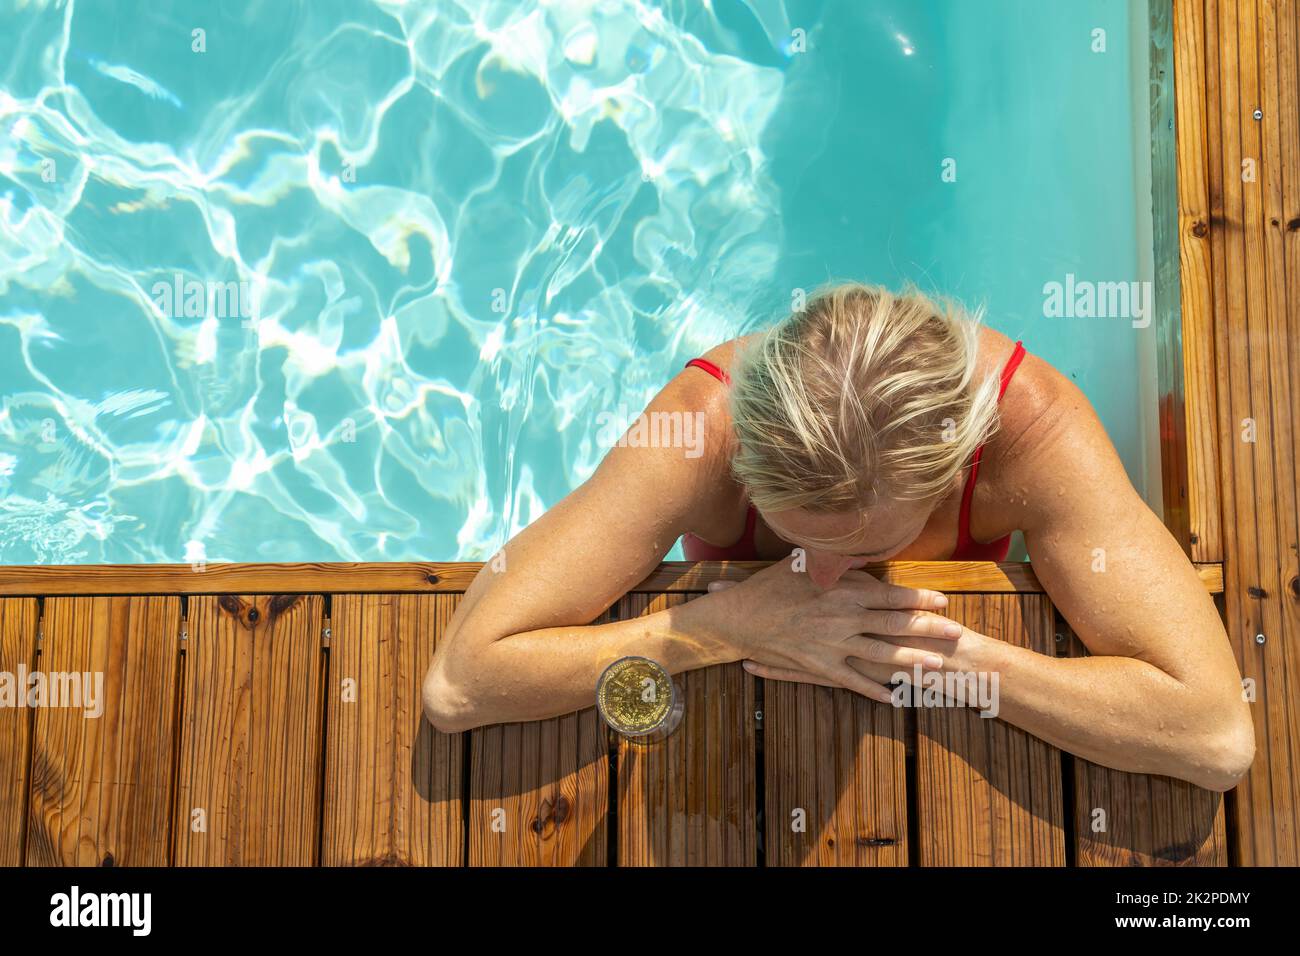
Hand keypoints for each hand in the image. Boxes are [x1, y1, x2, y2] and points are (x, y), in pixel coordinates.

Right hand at [700, 555, 965, 702]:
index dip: (919, 598)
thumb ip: (837, 564)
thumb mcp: (803, 565)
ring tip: (937, 666)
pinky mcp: (820, 666)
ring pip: (881, 654)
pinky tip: (893, 697)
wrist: (739, 618)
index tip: (943, 600)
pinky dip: (873, 690)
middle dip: (929, 629)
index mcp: (842, 591)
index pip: (891, 595)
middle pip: (895, 625)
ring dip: (911, 661)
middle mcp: (844, 618)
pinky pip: (853, 681)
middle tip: (956, 633)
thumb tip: (863, 557)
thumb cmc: (769, 588)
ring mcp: (833, 645)